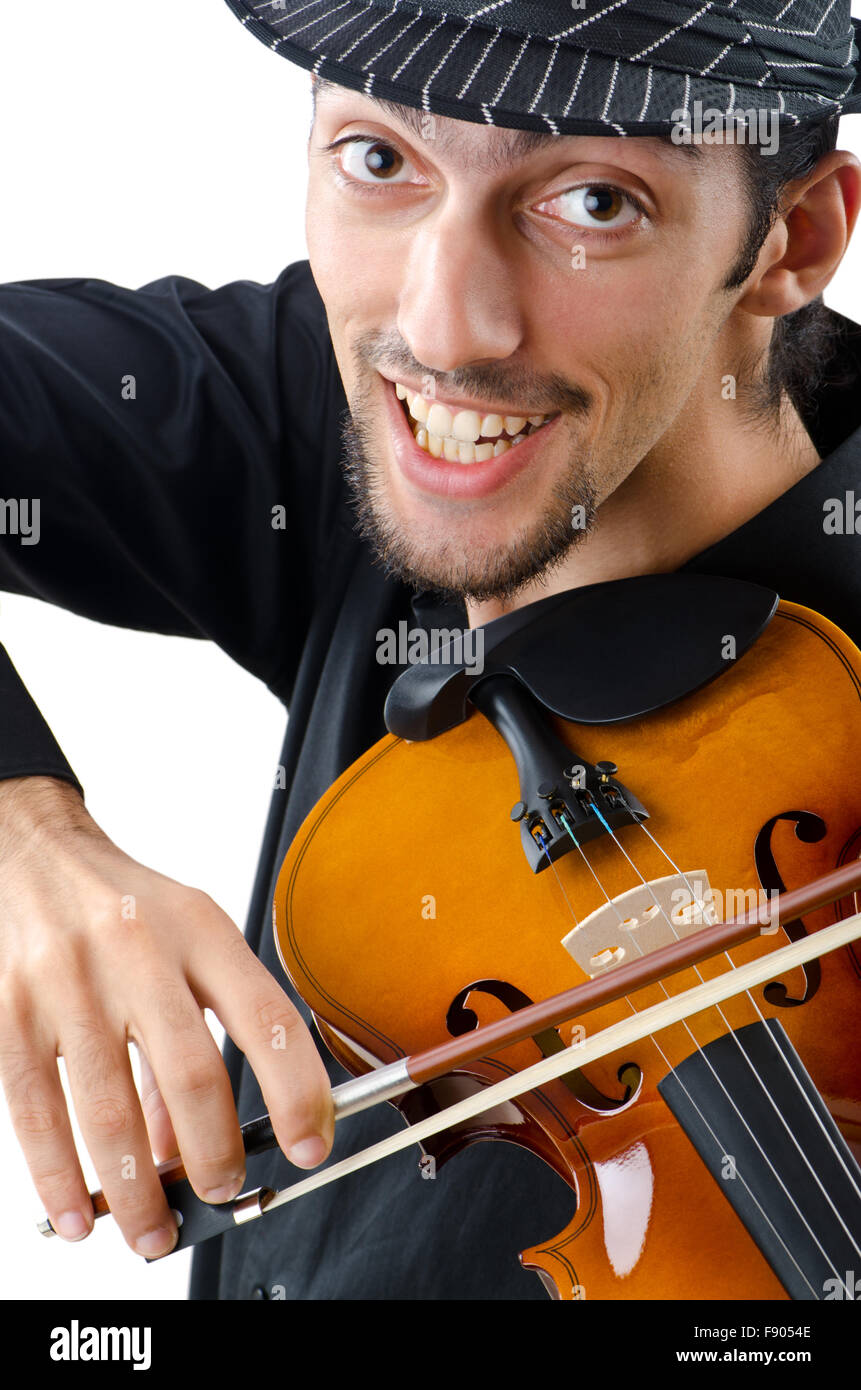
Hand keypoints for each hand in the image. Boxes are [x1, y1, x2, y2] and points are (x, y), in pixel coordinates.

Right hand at [0, 777, 333, 1257]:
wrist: (33, 854)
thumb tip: (190, 1146)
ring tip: (155, 1230)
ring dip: (139, 1189)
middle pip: (193, 1075)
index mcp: (201, 930)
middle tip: (223, 1192)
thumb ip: (196, 1034)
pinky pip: (37, 1112)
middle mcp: (141, 952)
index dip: (298, 1092)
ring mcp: (72, 982)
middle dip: (215, 1156)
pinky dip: (62, 1178)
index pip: (268, 1019)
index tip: (310, 1147)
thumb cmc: (121, 904)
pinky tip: (82, 1211)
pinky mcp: (13, 1011)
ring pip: (112, 1111)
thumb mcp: (182, 942)